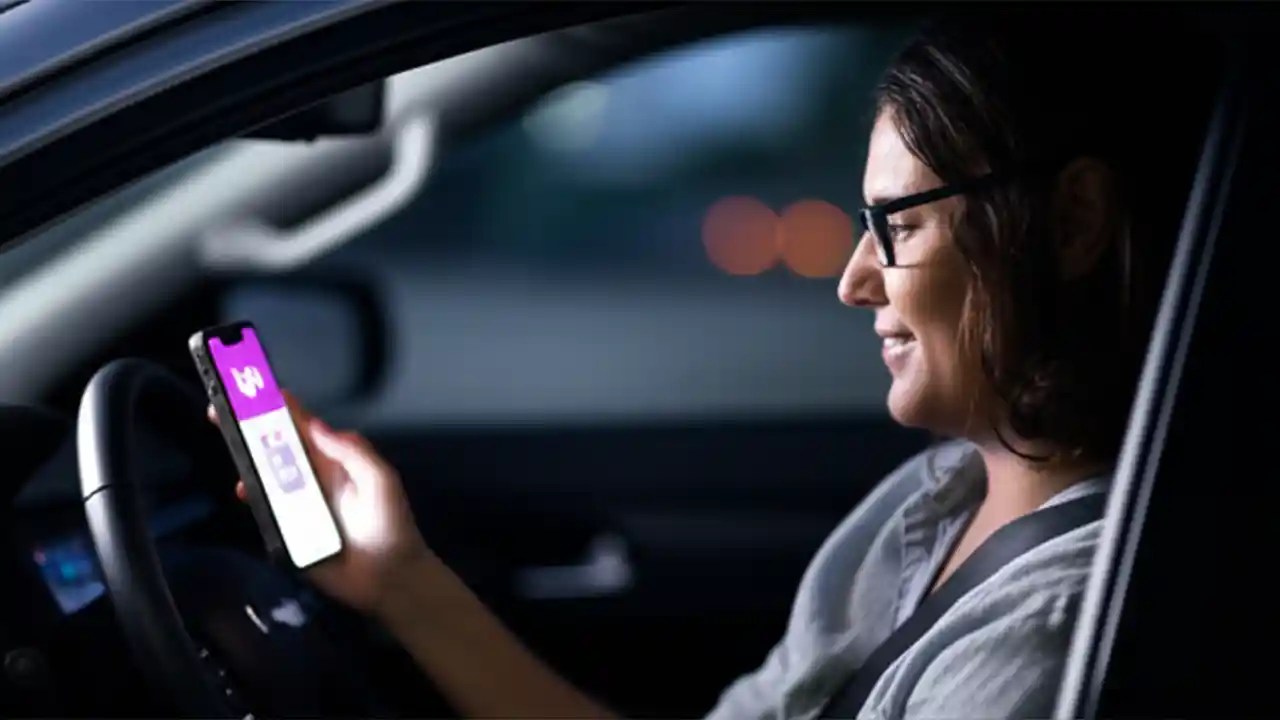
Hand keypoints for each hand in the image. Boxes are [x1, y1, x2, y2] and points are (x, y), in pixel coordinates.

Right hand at [208, 391, 434, 615]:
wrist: (388, 578)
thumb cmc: (390, 525)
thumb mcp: (380, 480)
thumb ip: (353, 451)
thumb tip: (317, 425)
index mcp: (334, 460)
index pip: (303, 427)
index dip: (280, 407)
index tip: (255, 389)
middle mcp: (312, 478)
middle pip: (276, 447)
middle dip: (251, 428)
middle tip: (222, 411)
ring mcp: (297, 504)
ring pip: (264, 475)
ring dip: (246, 460)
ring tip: (232, 447)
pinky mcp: (287, 530)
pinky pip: (263, 509)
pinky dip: (251, 497)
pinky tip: (244, 490)